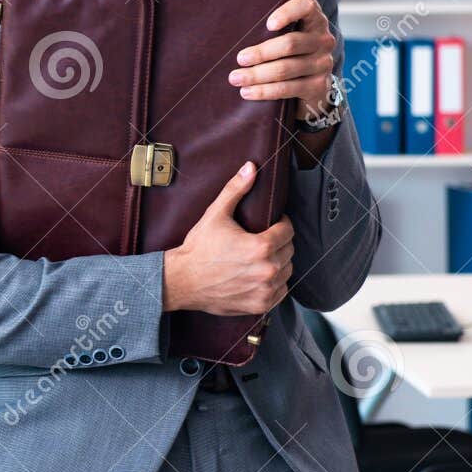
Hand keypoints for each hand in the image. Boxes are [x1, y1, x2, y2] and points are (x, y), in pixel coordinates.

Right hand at [163, 161, 294, 315]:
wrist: (181, 281)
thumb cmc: (198, 249)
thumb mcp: (215, 214)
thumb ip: (236, 189)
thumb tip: (251, 167)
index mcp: (261, 247)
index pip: (288, 230)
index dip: (280, 223)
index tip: (271, 224)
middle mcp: (267, 270)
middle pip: (289, 250)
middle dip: (279, 242)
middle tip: (263, 239)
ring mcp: (264, 290)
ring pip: (287, 271)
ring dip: (279, 262)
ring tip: (261, 257)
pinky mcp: (260, 305)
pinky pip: (282, 291)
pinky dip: (276, 283)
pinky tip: (260, 275)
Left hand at [226, 0, 336, 121]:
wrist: (310, 82)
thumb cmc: (289, 46)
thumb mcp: (282, 24)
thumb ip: (274, 0)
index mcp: (313, 17)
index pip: (306, 6)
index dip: (288, 13)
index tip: (267, 24)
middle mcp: (323, 38)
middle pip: (291, 44)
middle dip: (261, 52)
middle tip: (239, 58)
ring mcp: (323, 63)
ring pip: (287, 69)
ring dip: (258, 75)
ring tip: (236, 78)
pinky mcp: (318, 85)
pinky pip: (289, 89)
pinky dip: (266, 91)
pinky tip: (248, 92)